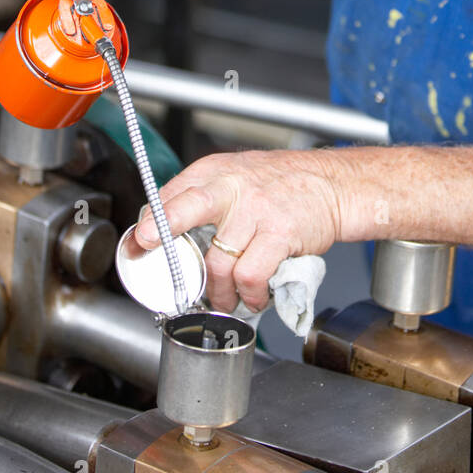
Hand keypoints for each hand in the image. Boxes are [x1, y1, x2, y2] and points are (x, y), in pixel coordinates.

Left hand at [133, 150, 342, 311]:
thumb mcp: (235, 176)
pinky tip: (253, 296)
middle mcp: (232, 186)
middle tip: (149, 249)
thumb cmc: (282, 185)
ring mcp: (257, 210)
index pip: (170, 195)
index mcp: (214, 172)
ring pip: (219, 263)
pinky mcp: (280, 233)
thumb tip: (158, 231)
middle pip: (186, 207)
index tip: (139, 244)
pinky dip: (249, 295)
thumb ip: (200, 198)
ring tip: (224, 299)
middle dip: (162, 230)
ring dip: (218, 293)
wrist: (334, 184)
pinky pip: (251, 276)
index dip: (150, 223)